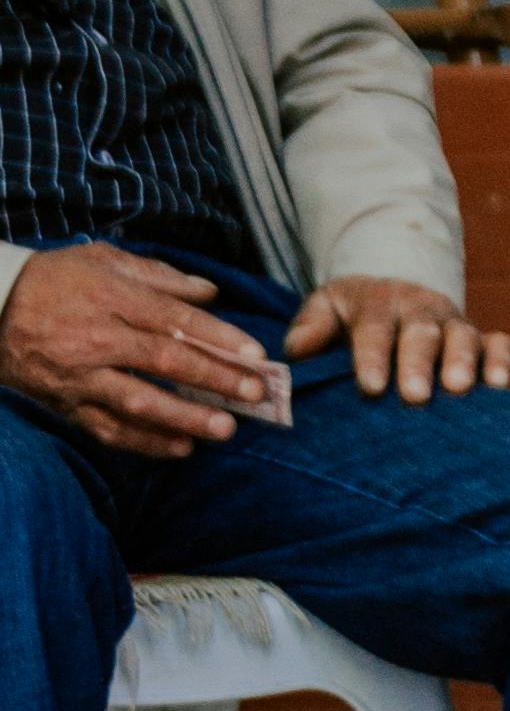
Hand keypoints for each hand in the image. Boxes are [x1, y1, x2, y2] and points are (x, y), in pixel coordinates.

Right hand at [0, 245, 274, 456]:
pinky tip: (180, 448)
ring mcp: (81, 376)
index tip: (255, 355)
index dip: (218, 338)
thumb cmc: (54, 281)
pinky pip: (109, 429)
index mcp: (111, 299)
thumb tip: (209, 292)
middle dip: (214, 380)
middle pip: (164, 362)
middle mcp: (98, 339)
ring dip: (185, 419)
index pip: (174, 319)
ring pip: (139, 402)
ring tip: (224, 430)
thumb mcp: (103, 262)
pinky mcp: (67, 404)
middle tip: (254, 395)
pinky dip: (146, 443)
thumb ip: (159, 276)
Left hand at [285, 278, 509, 400]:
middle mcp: (419, 311)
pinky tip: (499, 385)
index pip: (374, 328)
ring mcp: (453, 324)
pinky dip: (501, 360)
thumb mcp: (326, 307)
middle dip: (418, 363)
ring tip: (458, 389)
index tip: (369, 386)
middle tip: (413, 395)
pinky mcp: (480, 337)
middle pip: (421, 334)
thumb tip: (296, 350)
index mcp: (378, 304)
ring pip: (463, 337)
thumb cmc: (353, 313)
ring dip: (463, 362)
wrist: (394, 288)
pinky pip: (498, 343)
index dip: (372, 356)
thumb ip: (310, 327)